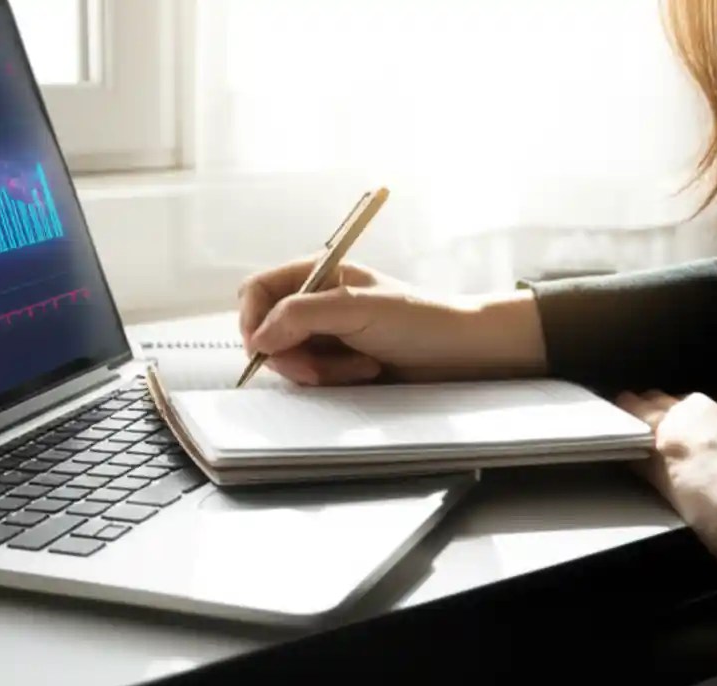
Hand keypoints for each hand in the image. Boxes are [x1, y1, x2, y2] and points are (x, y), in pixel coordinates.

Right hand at [236, 258, 548, 384]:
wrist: (464, 353)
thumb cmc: (421, 320)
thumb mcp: (357, 310)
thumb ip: (301, 316)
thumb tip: (259, 337)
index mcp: (318, 274)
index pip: (258, 290)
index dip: (252, 318)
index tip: (262, 347)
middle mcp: (317, 302)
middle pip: (268, 331)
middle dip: (290, 353)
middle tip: (319, 369)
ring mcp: (327, 334)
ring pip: (289, 359)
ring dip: (319, 370)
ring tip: (360, 367)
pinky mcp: (339, 364)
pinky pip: (312, 377)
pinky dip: (334, 380)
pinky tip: (366, 373)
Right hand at [617, 390, 716, 604]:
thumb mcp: (677, 499)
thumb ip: (656, 469)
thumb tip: (645, 459)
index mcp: (679, 426)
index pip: (645, 408)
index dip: (635, 413)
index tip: (630, 415)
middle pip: (685, 406)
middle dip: (674, 419)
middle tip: (669, 442)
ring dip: (713, 429)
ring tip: (710, 457)